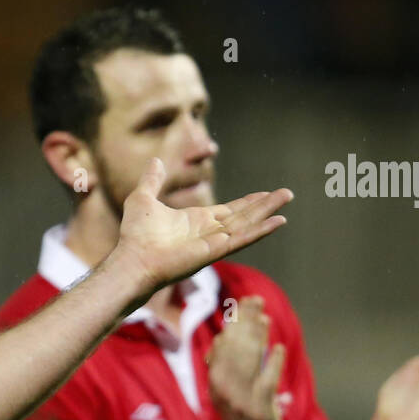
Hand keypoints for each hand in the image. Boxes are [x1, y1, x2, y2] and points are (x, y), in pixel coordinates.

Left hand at [117, 158, 292, 292]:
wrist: (131, 259)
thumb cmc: (134, 236)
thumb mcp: (143, 198)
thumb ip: (152, 180)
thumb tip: (156, 160)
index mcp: (195, 221)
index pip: (228, 210)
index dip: (247, 202)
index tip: (264, 193)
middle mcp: (208, 232)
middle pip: (243, 216)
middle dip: (264, 205)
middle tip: (287, 193)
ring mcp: (213, 243)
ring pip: (247, 224)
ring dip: (268, 212)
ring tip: (287, 199)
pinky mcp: (215, 252)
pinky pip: (242, 239)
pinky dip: (261, 230)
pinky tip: (279, 221)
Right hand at [205, 296, 285, 419]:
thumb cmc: (235, 415)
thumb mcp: (221, 389)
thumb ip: (222, 365)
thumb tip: (224, 337)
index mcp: (215, 379)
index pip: (224, 344)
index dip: (234, 322)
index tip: (243, 303)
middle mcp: (226, 386)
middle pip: (236, 346)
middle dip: (245, 321)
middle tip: (255, 299)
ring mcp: (244, 397)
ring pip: (250, 360)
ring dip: (258, 335)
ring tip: (265, 317)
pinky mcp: (261, 408)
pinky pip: (268, 380)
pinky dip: (274, 362)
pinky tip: (279, 347)